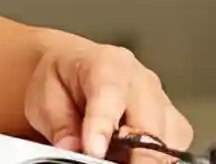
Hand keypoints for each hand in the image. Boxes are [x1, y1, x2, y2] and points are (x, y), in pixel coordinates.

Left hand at [23, 39, 191, 162]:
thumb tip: (72, 148)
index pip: (109, 95)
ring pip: (169, 138)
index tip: (93, 150)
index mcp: (106, 64)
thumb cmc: (59, 79)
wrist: (71, 67)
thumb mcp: (44, 97)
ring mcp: (160, 99)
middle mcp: (140, 79)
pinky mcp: (171, 119)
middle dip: (135, 153)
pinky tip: (129, 155)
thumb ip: (59, 124)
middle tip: (108, 163)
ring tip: (115, 157)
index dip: (102, 126)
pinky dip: (156, 156)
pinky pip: (174, 145)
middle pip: (149, 123)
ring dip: (146, 156)